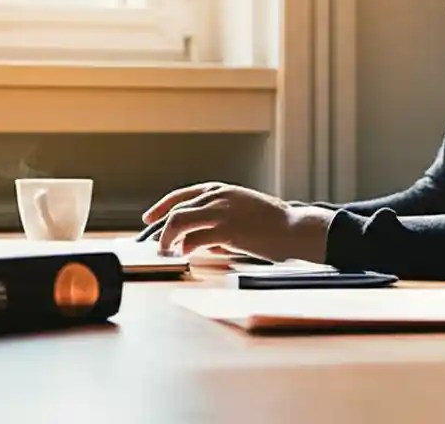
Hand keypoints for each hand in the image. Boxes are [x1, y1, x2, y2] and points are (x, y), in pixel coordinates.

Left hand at [142, 182, 333, 262]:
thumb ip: (217, 222)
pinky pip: (195, 238)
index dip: (161, 207)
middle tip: (158, 245)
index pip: (181, 195)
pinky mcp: (228, 230)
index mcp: (221, 190)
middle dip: (162, 229)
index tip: (149, 219)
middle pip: (177, 210)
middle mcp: (218, 196)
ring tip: (167, 252)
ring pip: (180, 221)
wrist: (295, 228)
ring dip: (169, 239)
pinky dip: (186, 247)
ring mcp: (222, 212)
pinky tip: (186, 254)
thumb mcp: (241, 212)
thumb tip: (195, 241)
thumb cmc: (272, 224)